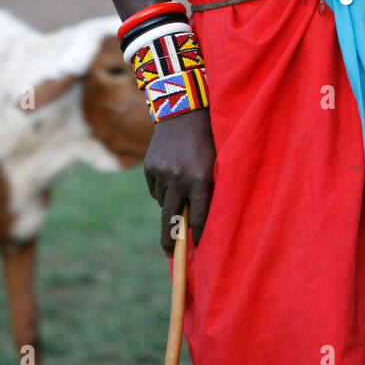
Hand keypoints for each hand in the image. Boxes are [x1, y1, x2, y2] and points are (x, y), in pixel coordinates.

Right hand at [143, 107, 215, 254]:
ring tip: (179, 188)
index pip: (199, 216)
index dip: (198, 234)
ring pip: (162, 202)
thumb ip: (208, 190)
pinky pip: (154, 190)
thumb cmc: (208, 140)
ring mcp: (161, 172)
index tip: (196, 247)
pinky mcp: (149, 167)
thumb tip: (197, 221)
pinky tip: (170, 175)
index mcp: (200, 178)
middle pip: (171, 218)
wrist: (184, 110)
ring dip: (170, 204)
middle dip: (170, 238)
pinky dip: (161, 190)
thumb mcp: (215, 163)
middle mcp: (179, 177)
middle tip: (170, 254)